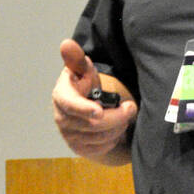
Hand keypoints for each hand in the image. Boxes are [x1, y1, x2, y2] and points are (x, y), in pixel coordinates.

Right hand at [52, 39, 136, 160]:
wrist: (84, 106)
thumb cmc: (83, 83)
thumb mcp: (82, 68)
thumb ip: (76, 58)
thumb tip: (66, 43)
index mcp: (61, 96)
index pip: (70, 105)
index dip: (84, 109)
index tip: (99, 111)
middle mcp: (62, 119)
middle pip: (93, 124)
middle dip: (117, 116)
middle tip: (132, 107)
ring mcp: (70, 137)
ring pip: (101, 137)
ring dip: (118, 126)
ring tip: (124, 114)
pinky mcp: (80, 149)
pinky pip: (102, 148)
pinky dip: (114, 138)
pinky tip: (116, 127)